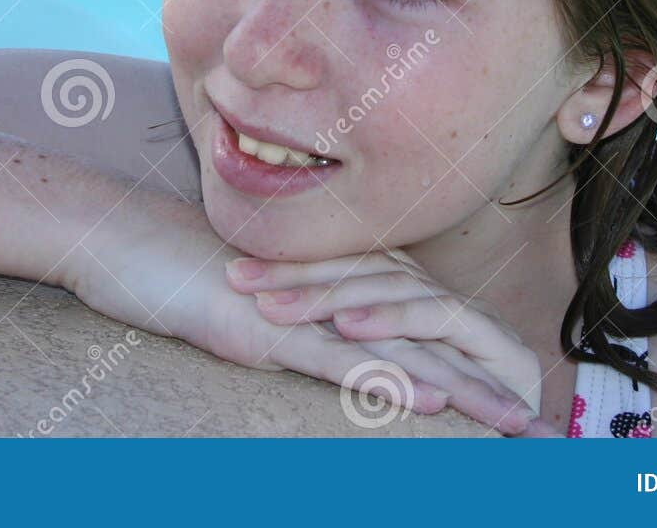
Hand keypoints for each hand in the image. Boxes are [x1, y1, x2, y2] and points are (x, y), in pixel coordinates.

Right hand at [66, 191, 546, 428]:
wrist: (113, 235)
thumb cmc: (176, 266)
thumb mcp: (250, 295)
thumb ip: (297, 318)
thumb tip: (336, 350)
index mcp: (333, 279)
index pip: (421, 320)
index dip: (473, 357)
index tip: (519, 394)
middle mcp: (330, 288)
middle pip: (427, 333)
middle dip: (489, 378)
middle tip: (542, 421)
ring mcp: (299, 305)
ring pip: (396, 348)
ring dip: (460, 388)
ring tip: (512, 419)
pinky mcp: (262, 326)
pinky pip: (332, 356)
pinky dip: (383, 377)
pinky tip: (424, 396)